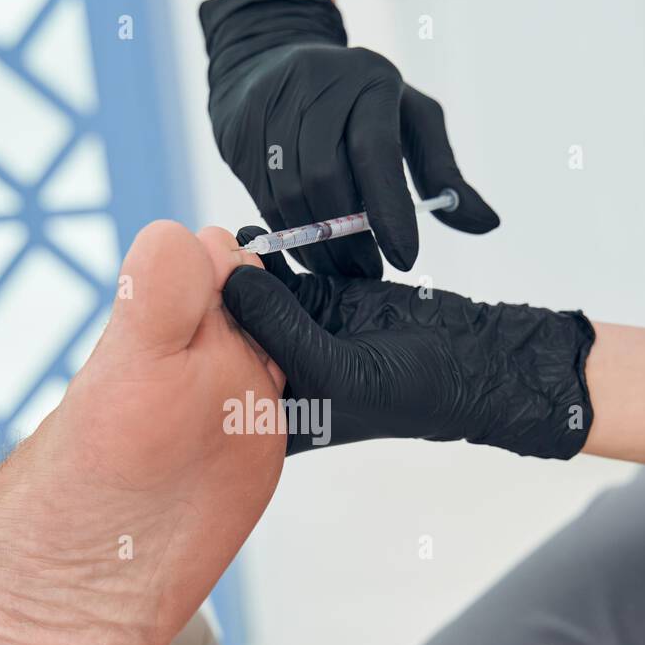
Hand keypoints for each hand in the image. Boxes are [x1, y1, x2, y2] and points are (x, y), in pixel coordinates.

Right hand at [200, 0, 498, 278]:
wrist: (274, 64)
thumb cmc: (359, 104)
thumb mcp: (410, 123)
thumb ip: (444, 173)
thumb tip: (486, 224)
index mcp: (371, 81)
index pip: (376, 152)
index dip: (389, 211)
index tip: (404, 259)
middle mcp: (318, 86)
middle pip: (324, 179)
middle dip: (347, 238)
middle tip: (368, 273)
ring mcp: (273, 105)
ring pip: (289, 193)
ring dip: (317, 243)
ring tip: (342, 268)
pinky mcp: (240, 131)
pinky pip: (262, 197)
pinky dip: (289, 233)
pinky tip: (311, 249)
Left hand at [221, 227, 595, 457]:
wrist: (468, 361)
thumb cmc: (405, 390)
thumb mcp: (332, 370)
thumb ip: (277, 328)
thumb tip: (230, 278)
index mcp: (265, 415)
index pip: (209, 382)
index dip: (189, 350)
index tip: (177, 309)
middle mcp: (270, 375)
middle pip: (222, 333)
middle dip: (209, 299)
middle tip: (193, 261)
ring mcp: (291, 333)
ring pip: (249, 295)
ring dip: (238, 268)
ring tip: (224, 239)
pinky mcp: (316, 296)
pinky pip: (280, 270)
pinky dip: (268, 250)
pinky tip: (255, 229)